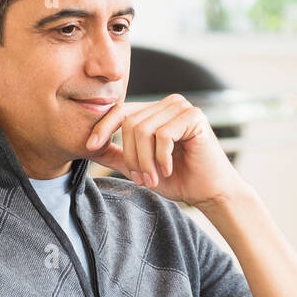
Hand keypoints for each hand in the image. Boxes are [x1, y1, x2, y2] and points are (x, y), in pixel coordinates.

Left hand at [83, 93, 242, 208]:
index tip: (89, 146)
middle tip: (141, 180)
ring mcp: (182, 107)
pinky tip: (169, 169)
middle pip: (131, 123)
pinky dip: (162, 157)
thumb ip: (116, 155)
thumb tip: (87, 147)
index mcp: (155, 111)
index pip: (121, 111)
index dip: (103, 127)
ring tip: (153, 179)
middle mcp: (168, 104)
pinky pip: (163, 135)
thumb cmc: (179, 180)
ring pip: (144, 130)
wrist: (209, 192)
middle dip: (131, 157)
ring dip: (145, 161)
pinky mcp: (194, 116)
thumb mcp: (140, 167)